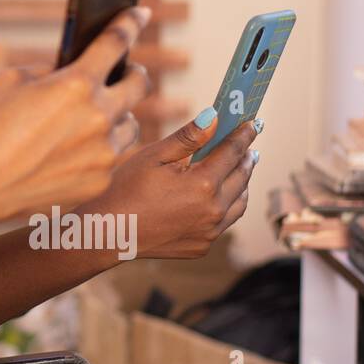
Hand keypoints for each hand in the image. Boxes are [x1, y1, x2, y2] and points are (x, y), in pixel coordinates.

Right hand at [0, 7, 152, 226]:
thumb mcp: (11, 80)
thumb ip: (50, 70)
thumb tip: (72, 69)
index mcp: (76, 83)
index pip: (116, 41)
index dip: (131, 22)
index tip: (141, 12)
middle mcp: (99, 115)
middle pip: (140, 84)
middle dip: (135, 72)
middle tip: (127, 72)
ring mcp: (104, 152)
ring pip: (130, 124)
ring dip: (117, 115)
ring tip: (94, 119)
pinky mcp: (100, 180)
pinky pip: (111, 157)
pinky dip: (98, 150)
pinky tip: (72, 153)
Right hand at [85, 111, 260, 258]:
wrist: (110, 231)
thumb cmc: (126, 188)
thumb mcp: (154, 155)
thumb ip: (188, 137)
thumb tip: (214, 117)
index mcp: (203, 184)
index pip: (232, 152)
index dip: (243, 135)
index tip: (253, 123)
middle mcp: (213, 211)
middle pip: (241, 178)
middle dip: (246, 159)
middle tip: (249, 146)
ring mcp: (210, 232)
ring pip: (239, 203)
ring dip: (242, 184)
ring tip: (239, 170)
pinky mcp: (202, 246)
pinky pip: (224, 223)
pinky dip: (227, 206)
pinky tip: (218, 198)